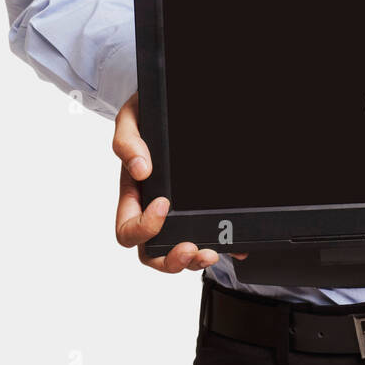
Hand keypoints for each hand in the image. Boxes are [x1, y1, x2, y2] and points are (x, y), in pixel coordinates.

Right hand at [112, 91, 247, 270]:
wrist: (170, 105)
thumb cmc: (147, 115)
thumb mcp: (131, 119)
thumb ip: (127, 142)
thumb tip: (140, 169)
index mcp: (134, 195)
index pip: (129, 230)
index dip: (144, 227)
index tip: (163, 204)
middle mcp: (153, 210)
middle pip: (153, 252)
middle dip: (171, 259)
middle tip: (190, 248)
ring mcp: (178, 212)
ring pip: (180, 251)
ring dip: (195, 259)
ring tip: (210, 252)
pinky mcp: (201, 208)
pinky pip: (210, 234)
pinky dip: (225, 246)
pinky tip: (237, 247)